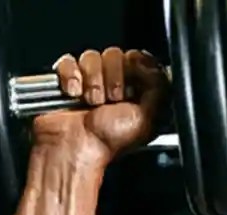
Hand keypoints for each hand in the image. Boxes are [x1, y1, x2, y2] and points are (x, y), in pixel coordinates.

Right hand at [33, 48, 168, 159]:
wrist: (77, 147)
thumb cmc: (109, 140)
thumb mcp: (148, 118)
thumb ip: (159, 89)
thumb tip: (154, 65)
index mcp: (135, 89)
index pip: (137, 58)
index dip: (134, 68)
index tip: (132, 85)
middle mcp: (113, 82)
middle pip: (115, 54)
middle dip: (114, 79)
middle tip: (112, 100)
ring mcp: (89, 79)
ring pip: (92, 56)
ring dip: (93, 81)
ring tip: (93, 103)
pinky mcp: (67, 78)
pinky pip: (69, 61)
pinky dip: (72, 77)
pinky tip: (75, 94)